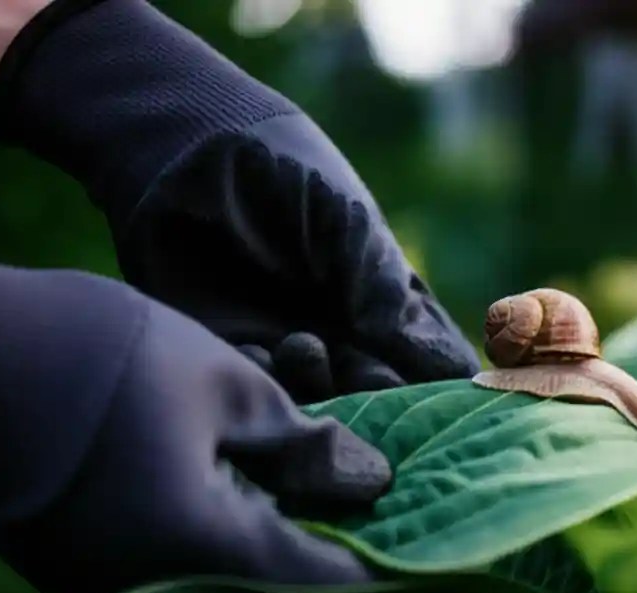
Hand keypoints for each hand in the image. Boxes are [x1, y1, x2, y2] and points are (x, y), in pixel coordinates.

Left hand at [0, 0, 480, 403]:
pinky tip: (261, 349)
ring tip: (304, 345)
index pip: (431, 358)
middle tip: (368, 373)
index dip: (444, 382)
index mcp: (386, 300)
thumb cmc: (284, 169)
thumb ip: (380, 286)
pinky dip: (263, 381)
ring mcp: (289, 347)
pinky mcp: (229, 354)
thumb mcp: (344, 219)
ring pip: (320, 400)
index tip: (448, 391)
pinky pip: (255, 389)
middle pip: (379, 393)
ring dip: (321, 387)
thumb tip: (437, 364)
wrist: (187, 149)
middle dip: (380, 394)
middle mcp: (344, 334)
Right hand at [0, 226, 392, 592]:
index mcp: (206, 551)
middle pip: (279, 580)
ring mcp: (112, 584)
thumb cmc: (94, 356)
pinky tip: (242, 463)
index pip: (328, 582)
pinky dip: (223, 517)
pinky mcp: (82, 564)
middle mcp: (160, 590)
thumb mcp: (224, 383)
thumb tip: (374, 483)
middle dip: (332, 528)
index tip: (427, 523)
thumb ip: (308, 444)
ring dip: (277, 516)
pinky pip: (177, 557)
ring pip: (228, 566)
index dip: (387, 556)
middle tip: (370, 478)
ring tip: (313, 454)